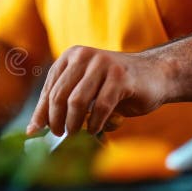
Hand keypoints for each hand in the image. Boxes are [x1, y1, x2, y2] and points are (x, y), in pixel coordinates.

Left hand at [26, 46, 172, 135]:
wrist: (157, 74)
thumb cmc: (117, 86)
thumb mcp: (86, 89)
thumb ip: (63, 102)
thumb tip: (34, 128)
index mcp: (71, 56)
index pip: (49, 87)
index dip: (41, 111)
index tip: (34, 131)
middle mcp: (84, 56)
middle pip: (59, 95)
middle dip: (56, 120)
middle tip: (59, 134)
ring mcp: (103, 64)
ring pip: (77, 101)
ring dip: (74, 123)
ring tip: (75, 133)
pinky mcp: (120, 76)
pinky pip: (101, 106)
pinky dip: (95, 123)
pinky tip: (94, 129)